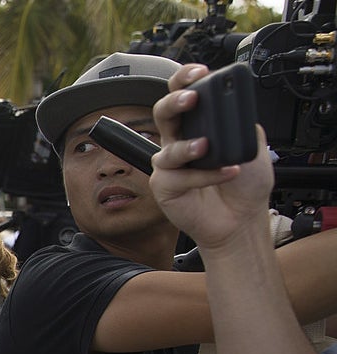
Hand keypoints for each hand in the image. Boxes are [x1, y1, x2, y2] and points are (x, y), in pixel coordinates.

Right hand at [149, 63, 274, 250]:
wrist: (241, 218)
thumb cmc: (244, 185)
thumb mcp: (253, 144)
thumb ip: (242, 123)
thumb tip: (236, 106)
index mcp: (198, 125)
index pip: (184, 94)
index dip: (186, 79)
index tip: (199, 72)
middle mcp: (180, 141)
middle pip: (163, 112)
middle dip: (174, 101)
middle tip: (192, 98)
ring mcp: (170, 165)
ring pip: (168, 149)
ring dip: (188, 146)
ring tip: (207, 147)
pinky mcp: (165, 187)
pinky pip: (179, 176)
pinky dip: (204, 175)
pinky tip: (226, 173)